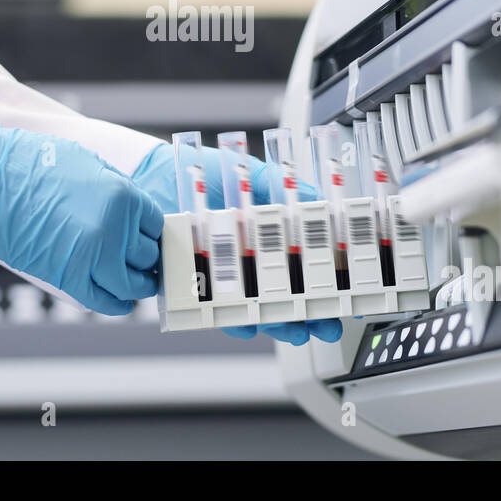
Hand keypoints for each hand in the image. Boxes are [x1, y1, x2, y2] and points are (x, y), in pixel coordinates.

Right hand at [0, 108, 162, 314]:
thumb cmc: (31, 164)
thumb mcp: (89, 164)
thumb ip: (117, 190)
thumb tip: (135, 215)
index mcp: (124, 195)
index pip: (157, 225)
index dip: (154, 235)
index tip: (150, 243)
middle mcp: (115, 227)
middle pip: (148, 256)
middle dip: (146, 261)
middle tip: (141, 264)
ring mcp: (93, 254)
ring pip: (132, 284)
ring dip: (135, 286)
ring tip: (131, 283)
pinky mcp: (67, 276)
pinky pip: (104, 301)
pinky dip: (116, 305)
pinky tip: (118, 301)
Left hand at [131, 142, 339, 344]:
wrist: (155, 173)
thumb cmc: (205, 174)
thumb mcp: (253, 175)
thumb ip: (285, 187)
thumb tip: (317, 199)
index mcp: (265, 239)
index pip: (302, 269)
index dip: (325, 285)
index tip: (344, 297)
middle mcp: (245, 262)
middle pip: (282, 297)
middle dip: (307, 314)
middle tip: (326, 323)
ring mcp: (220, 275)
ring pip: (253, 309)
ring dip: (274, 322)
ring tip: (292, 328)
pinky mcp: (191, 282)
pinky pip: (211, 310)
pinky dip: (229, 319)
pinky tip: (247, 322)